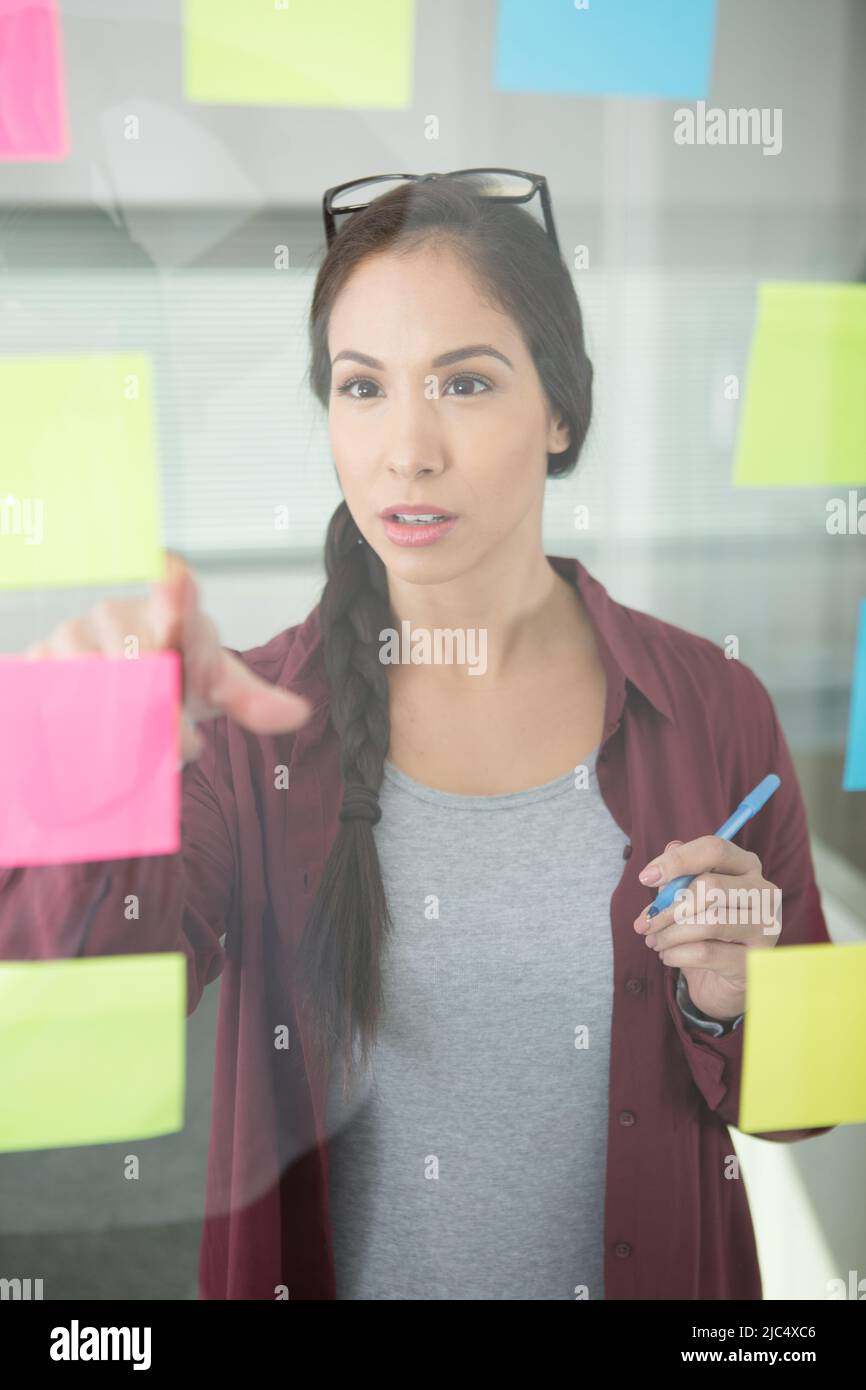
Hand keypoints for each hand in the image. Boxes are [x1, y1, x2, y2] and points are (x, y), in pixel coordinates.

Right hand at [23, 552, 311, 763]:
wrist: (119, 675)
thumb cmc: (175, 675)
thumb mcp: (217, 688)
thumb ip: (254, 702)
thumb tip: (300, 714)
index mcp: (170, 613)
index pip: (176, 597)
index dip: (176, 592)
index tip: (177, 576)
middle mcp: (116, 613)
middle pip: (135, 663)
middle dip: (161, 713)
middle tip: (181, 745)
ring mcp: (71, 634)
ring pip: (92, 686)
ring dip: (119, 732)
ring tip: (141, 754)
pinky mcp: (35, 661)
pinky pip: (49, 698)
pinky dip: (69, 731)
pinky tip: (87, 745)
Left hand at [632, 837, 780, 1021]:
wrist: (722, 980)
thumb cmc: (705, 930)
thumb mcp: (689, 898)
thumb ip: (678, 877)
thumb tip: (664, 858)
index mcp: (746, 866)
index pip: (714, 850)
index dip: (677, 860)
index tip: (645, 877)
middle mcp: (763, 892)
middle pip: (710, 887)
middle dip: (667, 908)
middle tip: (644, 924)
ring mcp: (765, 926)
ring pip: (709, 921)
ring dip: (670, 934)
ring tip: (654, 942)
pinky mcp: (755, 960)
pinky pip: (707, 953)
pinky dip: (677, 954)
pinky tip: (668, 956)